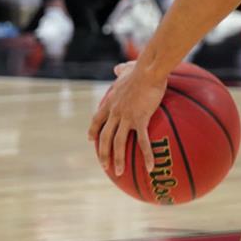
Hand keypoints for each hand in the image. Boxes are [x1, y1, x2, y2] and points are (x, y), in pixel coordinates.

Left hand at [88, 61, 164, 178]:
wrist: (148, 70)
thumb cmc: (141, 68)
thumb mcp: (127, 69)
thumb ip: (121, 71)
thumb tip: (118, 68)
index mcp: (111, 102)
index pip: (97, 120)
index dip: (93, 131)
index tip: (90, 140)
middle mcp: (115, 112)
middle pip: (104, 137)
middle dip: (102, 153)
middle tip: (104, 165)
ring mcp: (126, 117)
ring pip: (118, 143)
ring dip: (117, 159)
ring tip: (119, 172)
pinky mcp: (140, 120)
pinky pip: (142, 142)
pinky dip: (146, 155)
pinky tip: (150, 167)